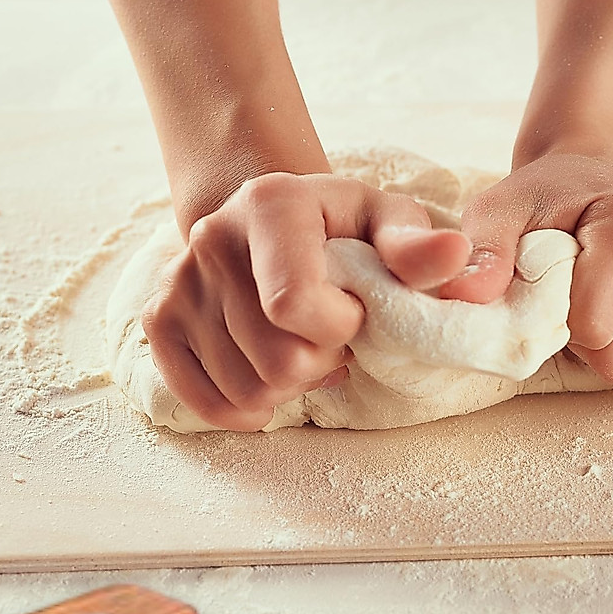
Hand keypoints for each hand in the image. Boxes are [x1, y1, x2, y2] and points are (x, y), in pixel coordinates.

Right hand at [142, 173, 471, 429]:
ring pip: (246, 391)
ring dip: (289, 387)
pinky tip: (271, 376)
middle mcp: (210, 238)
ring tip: (301, 348)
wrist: (268, 223)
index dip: (340, 329)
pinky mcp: (158, 322)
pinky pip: (206, 404)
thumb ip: (416, 248)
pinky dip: (249, 408)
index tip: (354, 313)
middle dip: (320, 361)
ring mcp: (177, 283)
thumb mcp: (387, 222)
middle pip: (275, 361)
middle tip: (330, 336)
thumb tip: (454, 256)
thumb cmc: (341, 228)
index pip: (295, 307)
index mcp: (270, 205)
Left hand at [438, 153, 612, 395]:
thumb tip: (467, 296)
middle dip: (589, 347)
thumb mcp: (500, 212)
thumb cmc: (546, 202)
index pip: (594, 328)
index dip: (560, 323)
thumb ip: (481, 252)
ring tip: (609, 312)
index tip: (557, 289)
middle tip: (581, 305)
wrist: (600, 178)